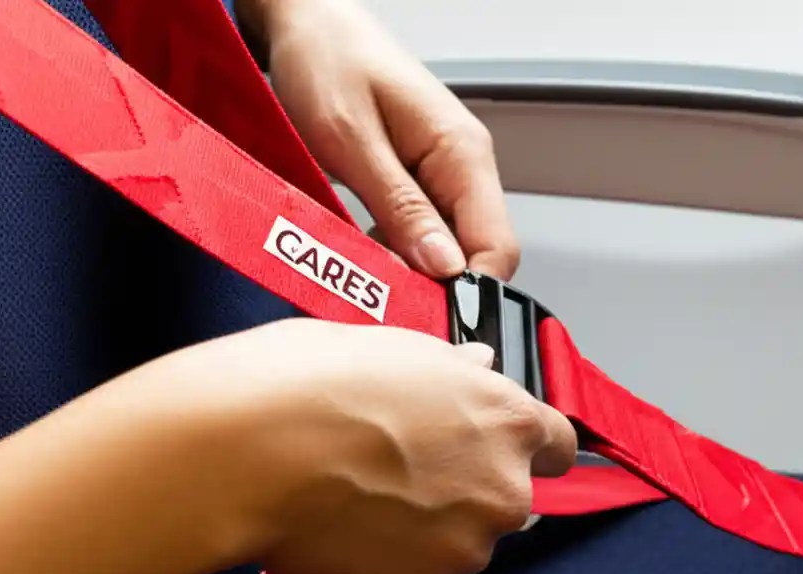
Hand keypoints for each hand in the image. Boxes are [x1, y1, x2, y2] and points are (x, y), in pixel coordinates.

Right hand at [131, 319, 576, 573]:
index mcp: (507, 420)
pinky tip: (343, 532)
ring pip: (458, 543)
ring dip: (426, 529)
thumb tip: (475, 368)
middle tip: (397, 470)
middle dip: (465, 487)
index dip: (527, 445)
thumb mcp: (393, 347)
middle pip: (505, 498)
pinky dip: (388, 565)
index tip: (499, 449)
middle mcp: (503, 490)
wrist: (246, 452)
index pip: (558, 444)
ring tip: (358, 498)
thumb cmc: (310, 385)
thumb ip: (451, 369)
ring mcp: (462, 550)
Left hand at [239, 0, 519, 279]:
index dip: (469, 292)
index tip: (426, 316)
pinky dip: (399, 251)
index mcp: (462, 151)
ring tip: (367, 271)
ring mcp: (444, 172)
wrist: (305, 21)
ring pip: (449, 248)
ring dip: (414, 270)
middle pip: (478, 254)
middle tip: (384, 299)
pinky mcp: (420, 178)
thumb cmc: (326, 61)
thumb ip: (401, 208)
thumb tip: (444, 268)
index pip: (497, 246)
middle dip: (437, 287)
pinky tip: (366, 249)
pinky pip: (425, 232)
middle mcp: (464, 164)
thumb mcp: (352, 141)